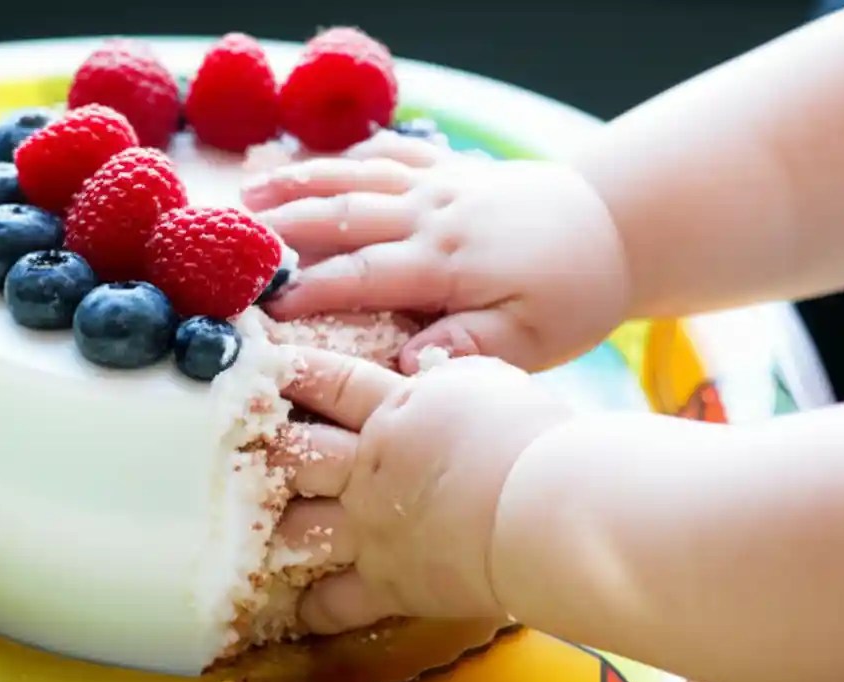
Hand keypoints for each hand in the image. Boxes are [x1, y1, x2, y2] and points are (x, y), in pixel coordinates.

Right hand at [243, 132, 629, 372]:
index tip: (262, 314)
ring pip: (356, 175)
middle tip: (226, 243)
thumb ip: (471, 349)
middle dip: (282, 229)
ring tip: (247, 195)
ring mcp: (439, 183)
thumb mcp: (536, 339)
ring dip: (299, 183)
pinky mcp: (449, 170)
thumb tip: (407, 365)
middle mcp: (434, 212)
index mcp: (448, 259)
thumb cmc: (575, 291)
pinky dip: (345, 157)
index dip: (309, 293)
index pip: (362, 276)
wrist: (617, 223)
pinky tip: (314, 165)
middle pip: (342, 214)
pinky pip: (388, 154)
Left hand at [276, 346, 569, 633]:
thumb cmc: (531, 435)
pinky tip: (299, 608)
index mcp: (395, 411)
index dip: (291, 371)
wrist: (546, 506)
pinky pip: (335, 604)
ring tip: (250, 530)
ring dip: (273, 530)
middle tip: (243, 450)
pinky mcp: (389, 583)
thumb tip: (426, 368)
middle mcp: (369, 468)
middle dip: (265, 451)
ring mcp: (371, 527)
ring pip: (296, 528)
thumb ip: (446, 378)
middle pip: (293, 454)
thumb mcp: (488, 381)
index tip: (259, 364)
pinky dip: (314, 609)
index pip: (330, 382)